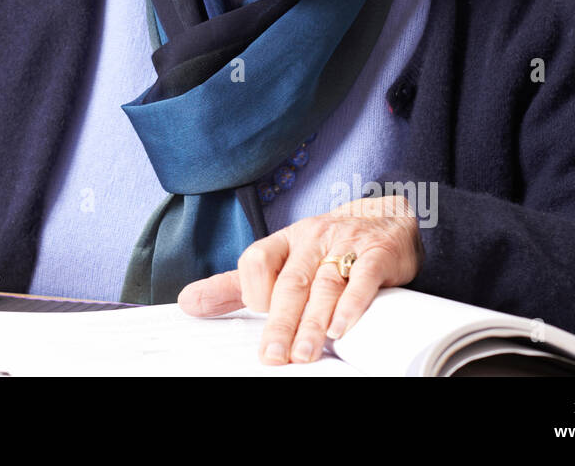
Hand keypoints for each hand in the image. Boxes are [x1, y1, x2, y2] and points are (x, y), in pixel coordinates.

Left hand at [177, 194, 423, 363]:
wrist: (387, 219)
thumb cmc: (324, 248)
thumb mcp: (278, 259)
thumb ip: (235, 285)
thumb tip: (187, 302)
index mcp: (284, 241)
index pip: (257, 259)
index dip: (254, 289)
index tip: (257, 315)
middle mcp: (312, 240)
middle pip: (291, 282)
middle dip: (280, 322)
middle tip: (272, 356)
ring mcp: (346, 246)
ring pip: (326, 286)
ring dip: (313, 322)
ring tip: (303, 354)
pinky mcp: (377, 256)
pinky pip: (363, 279)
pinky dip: (352, 304)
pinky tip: (341, 329)